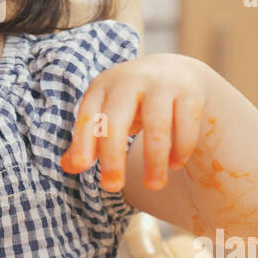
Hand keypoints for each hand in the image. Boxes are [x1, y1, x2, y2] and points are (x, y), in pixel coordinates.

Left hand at [59, 54, 209, 192]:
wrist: (173, 69)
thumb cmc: (131, 100)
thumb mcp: (107, 111)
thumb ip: (89, 138)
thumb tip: (68, 167)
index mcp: (103, 85)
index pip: (89, 114)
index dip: (83, 140)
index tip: (81, 167)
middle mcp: (130, 80)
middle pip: (117, 119)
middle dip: (113, 156)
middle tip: (112, 187)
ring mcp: (162, 84)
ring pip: (157, 124)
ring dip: (154, 160)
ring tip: (153, 185)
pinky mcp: (189, 92)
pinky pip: (186, 123)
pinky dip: (181, 148)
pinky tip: (176, 165)